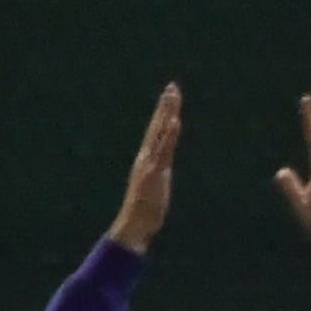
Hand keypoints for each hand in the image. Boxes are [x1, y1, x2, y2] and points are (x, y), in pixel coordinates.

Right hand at [110, 84, 179, 252]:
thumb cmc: (146, 209)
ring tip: (173, 96)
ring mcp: (150, 162)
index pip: (157, 131)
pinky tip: (175, 121)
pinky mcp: (154, 170)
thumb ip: (158, 174)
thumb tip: (163, 169)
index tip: (171, 96)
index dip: (164, 113)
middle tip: (173, 86)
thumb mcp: (155, 186)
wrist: (135, 223)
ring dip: (167, 113)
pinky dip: (168, 134)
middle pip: (158, 125)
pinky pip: (163, 149)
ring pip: (160, 132)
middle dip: (166, 106)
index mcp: (148, 158)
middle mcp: (147, 156)